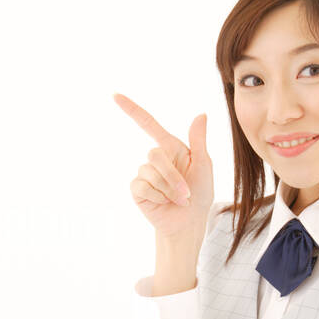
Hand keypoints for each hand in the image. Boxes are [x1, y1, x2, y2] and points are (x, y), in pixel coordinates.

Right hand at [116, 93, 214, 240]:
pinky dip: (157, 196)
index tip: (114, 96)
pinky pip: (143, 186)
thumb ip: (199, 140)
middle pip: (154, 154)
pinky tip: (163, 203)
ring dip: (168, 189)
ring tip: (177, 200)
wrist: (188, 222)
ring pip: (150, 173)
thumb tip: (201, 114)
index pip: (148, 124)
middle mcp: (155, 158)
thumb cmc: (199, 193)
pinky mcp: (138, 189)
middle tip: (185, 193)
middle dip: (172, 176)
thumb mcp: (204, 165)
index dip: (132, 110)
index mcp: (171, 147)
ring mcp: (144, 173)